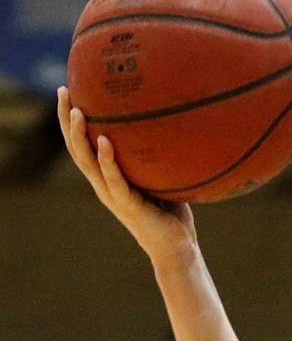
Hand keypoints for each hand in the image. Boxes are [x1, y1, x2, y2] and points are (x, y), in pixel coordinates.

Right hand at [57, 87, 196, 262]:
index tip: (70, 91)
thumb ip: (160, 157)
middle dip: (67, 119)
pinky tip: (105, 141)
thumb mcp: (163, 178)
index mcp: (108, 178)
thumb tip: (176, 123)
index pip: (83, 144)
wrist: (177, 249)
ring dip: (80, 136)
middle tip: (64, 91)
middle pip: (76, 148)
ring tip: (77, 111)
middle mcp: (104, 185)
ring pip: (87, 163)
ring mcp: (113, 196)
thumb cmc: (172, 214)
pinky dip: (108, 160)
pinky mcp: (129, 206)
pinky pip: (115, 180)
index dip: (72, 120)